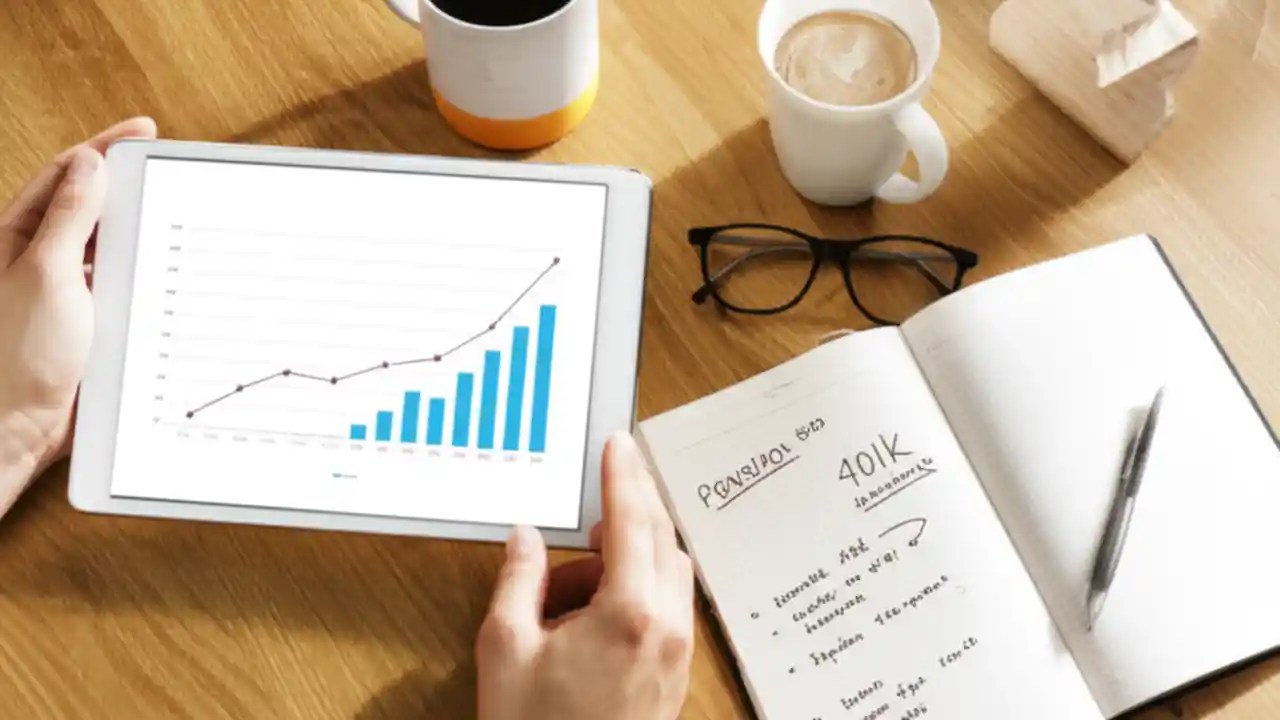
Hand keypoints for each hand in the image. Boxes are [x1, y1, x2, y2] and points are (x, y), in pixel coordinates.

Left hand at [0, 117, 156, 514]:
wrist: (14, 428)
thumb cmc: (17, 355)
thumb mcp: (47, 273)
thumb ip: (69, 217)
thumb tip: (90, 165)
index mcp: (14, 238)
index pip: (63, 176)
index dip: (103, 149)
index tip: (143, 132)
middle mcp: (35, 260)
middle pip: (85, 205)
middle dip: (123, 183)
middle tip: (165, 167)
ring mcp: (61, 291)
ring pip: (105, 244)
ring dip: (134, 228)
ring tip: (169, 211)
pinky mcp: (84, 322)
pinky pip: (117, 283)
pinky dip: (139, 269)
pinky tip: (160, 268)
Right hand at [476, 432, 694, 719]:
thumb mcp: (506, 649)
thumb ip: (518, 580)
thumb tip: (527, 538)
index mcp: (630, 612)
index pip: (632, 519)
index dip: (622, 474)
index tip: (617, 443)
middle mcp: (667, 627)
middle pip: (659, 540)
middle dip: (626, 512)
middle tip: (590, 502)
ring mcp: (676, 652)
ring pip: (664, 573)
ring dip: (624, 559)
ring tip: (563, 588)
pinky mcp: (674, 672)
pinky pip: (663, 607)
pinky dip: (632, 591)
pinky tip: (584, 614)